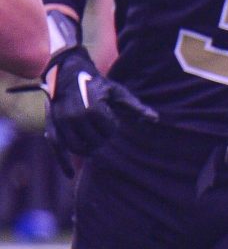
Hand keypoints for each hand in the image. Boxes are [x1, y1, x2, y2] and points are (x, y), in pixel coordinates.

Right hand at [40, 44, 156, 154]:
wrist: (67, 72)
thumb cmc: (97, 84)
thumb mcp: (118, 92)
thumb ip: (135, 107)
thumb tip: (156, 119)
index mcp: (91, 108)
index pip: (107, 131)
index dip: (112, 128)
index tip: (111, 119)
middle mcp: (73, 116)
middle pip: (92, 141)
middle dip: (101, 139)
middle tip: (103, 130)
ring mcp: (60, 121)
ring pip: (76, 147)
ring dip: (87, 149)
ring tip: (94, 142)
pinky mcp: (51, 125)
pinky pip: (55, 147)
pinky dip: (63, 162)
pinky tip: (71, 176)